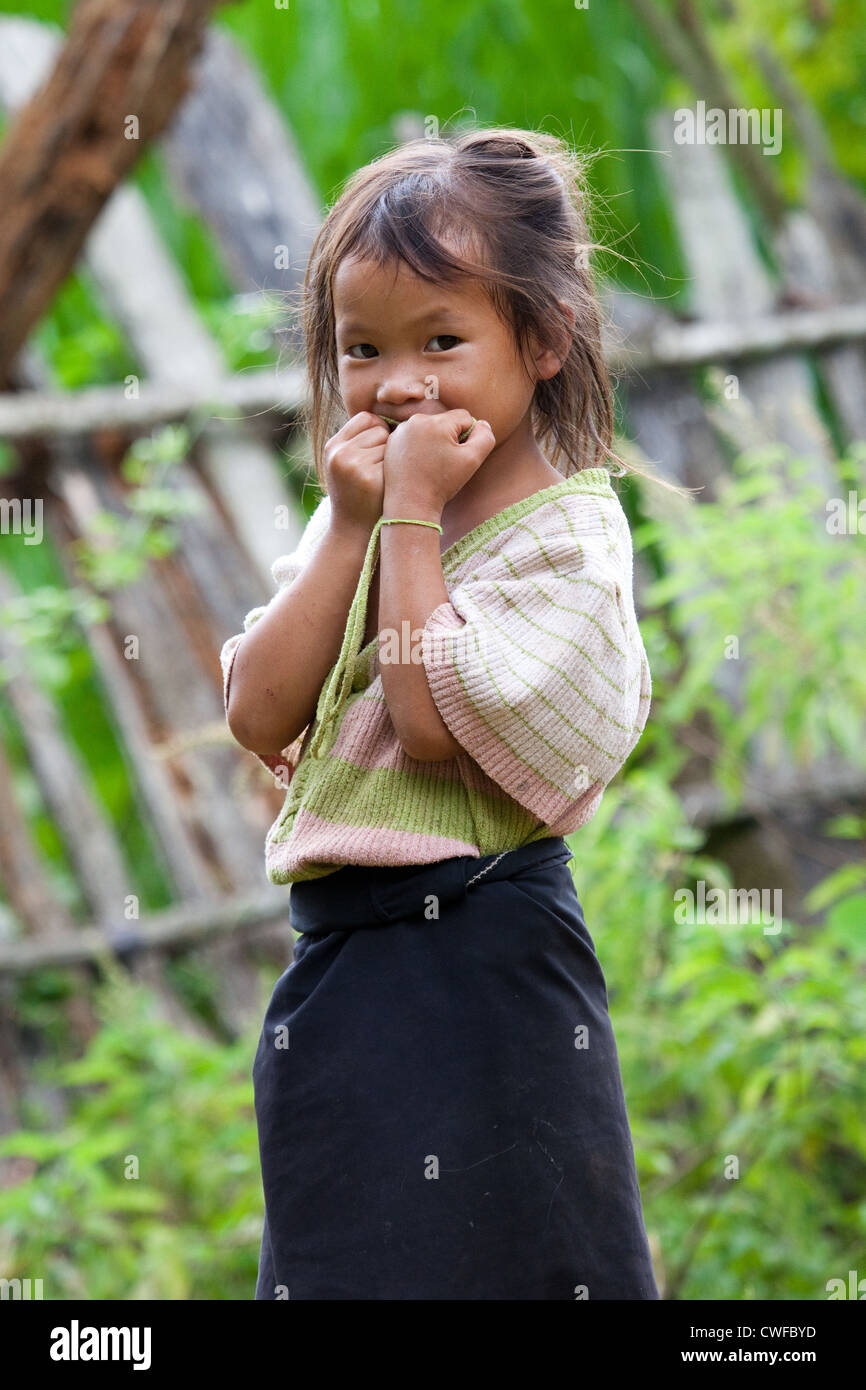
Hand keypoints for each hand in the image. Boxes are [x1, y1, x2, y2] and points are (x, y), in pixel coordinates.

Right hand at [323, 412, 388, 534]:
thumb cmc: (356, 495)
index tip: (380, 449)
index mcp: (333, 447)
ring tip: (383, 479)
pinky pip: (397, 460)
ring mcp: (355, 466)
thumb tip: (390, 415)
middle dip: (385, 446)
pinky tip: (389, 486)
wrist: (354, 532)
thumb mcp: (345, 465)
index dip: (378, 430)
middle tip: (380, 470)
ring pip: (389, 443)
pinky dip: (399, 471)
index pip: (365, 417)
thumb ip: (358, 440)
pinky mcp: (371, 479)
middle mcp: (340, 454)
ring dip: (393, 458)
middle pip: (379, 429)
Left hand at [383, 410, 495, 514]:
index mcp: (436, 422)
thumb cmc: (441, 483)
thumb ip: (485, 437)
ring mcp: (401, 431)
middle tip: (444, 463)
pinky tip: (418, 465)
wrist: (410, 504)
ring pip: (428, 429)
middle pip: (444, 422)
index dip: (468, 436)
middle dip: (449, 438)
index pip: (464, 417)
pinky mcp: (392, 442)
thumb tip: (482, 424)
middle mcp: (416, 420)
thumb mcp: (472, 460)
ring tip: (430, 465)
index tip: (459, 456)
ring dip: (434, 442)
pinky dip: (418, 447)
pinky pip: (413, 437)